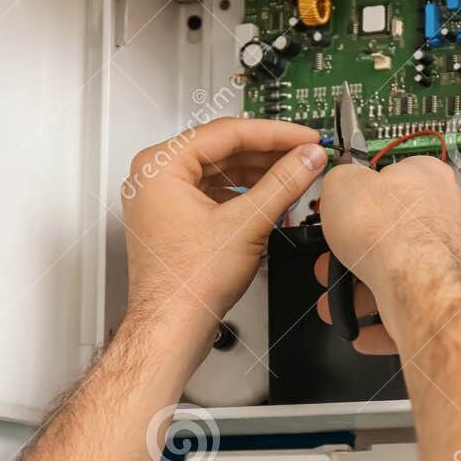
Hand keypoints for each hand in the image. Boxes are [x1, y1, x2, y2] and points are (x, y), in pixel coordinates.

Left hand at [122, 118, 326, 337]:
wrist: (172, 327)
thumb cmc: (187, 283)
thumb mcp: (247, 223)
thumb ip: (283, 183)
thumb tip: (307, 159)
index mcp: (159, 166)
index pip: (227, 132)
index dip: (274, 133)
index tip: (304, 137)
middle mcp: (154, 178)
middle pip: (222, 149)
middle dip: (268, 153)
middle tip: (304, 154)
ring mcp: (161, 200)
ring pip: (218, 171)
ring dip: (257, 173)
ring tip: (293, 174)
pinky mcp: (173, 220)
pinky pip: (212, 193)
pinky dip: (242, 193)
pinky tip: (268, 198)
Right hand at [315, 156, 460, 354]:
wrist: (418, 286)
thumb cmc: (388, 233)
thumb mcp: (343, 185)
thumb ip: (343, 180)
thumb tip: (343, 183)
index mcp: (430, 178)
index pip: (397, 181)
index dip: (365, 202)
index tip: (347, 218)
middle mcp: (453, 213)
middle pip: (400, 232)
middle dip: (362, 255)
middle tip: (335, 266)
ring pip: (409, 273)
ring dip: (368, 292)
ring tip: (342, 306)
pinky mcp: (459, 294)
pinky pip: (419, 307)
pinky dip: (390, 321)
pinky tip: (365, 332)